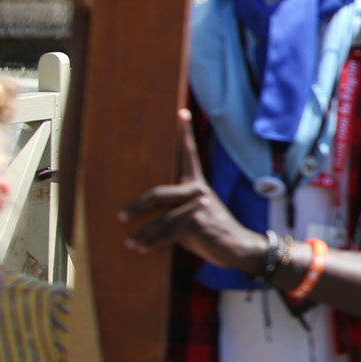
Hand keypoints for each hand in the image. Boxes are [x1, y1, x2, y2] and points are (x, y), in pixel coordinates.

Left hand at [120, 111, 267, 272]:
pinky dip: (152, 243)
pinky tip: (142, 249)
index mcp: (198, 185)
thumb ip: (176, 212)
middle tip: (121, 216)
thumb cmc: (213, 234)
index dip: (185, 133)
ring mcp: (198, 205)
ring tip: (130, 243)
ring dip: (143, 234)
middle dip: (137, 207)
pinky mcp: (197, 221)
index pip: (189, 155)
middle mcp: (198, 190)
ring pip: (160, 219)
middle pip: (158, 193)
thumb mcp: (195, 217)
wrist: (238, 248)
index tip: (182, 112)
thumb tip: (148, 218)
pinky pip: (167, 233)